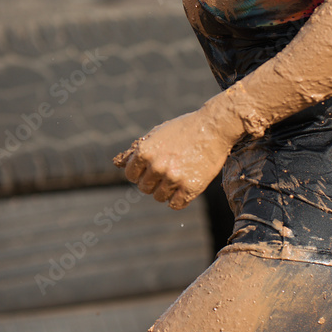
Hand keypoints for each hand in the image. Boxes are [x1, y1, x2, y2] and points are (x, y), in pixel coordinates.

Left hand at [113, 109, 234, 209]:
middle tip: (169, 170)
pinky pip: (176, 205)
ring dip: (166, 190)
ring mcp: (173, 178)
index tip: (152, 168)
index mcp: (144, 152)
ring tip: (178, 176)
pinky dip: (179, 199)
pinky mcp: (190, 188)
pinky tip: (185, 187)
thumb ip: (136, 150)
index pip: (131, 175)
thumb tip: (117, 163)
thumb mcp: (156, 133)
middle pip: (144, 188)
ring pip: (159, 197)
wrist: (214, 127)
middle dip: (153, 181)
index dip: (140, 173)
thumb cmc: (184, 128)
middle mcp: (157, 166)